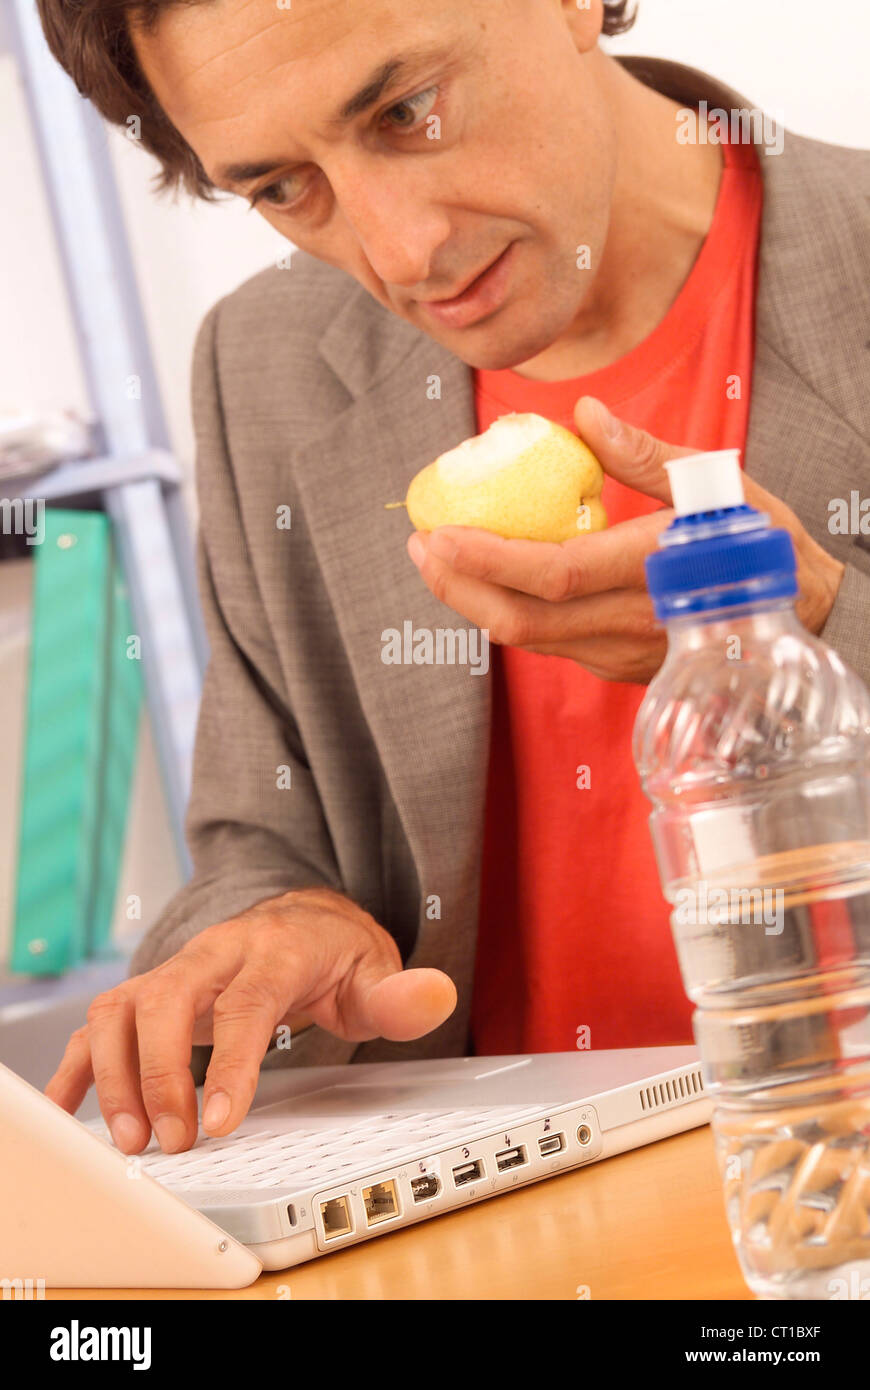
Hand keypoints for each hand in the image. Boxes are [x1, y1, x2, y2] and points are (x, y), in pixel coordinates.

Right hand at [45, 887, 455, 1153]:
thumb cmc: (336, 950)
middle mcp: (216, 952)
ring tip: (129, 1139)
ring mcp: (177, 969)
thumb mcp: (377, 968)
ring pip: (122, 1007)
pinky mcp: (150, 990)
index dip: (230, 1064)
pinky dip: (77, 1065)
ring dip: (115, 1073)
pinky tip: (68, 1109)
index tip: (219, 1122)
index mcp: (275, 949)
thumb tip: (436, 993)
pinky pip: (100, 1023)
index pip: (247, 1004)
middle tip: (173, 1141)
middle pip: (168, 1001)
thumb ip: (401, 995)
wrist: (302, 912)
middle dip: (161, 1074)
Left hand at [408, 397, 845, 683]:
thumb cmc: (758, 537)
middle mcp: (632, 620)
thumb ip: (645, 454)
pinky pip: (549, 643)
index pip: (551, 574)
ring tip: (440, 559)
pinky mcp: (618, 667)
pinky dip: (509, 611)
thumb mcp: (718, 482)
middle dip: (457, 586)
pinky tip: (490, 580)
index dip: (486, 560)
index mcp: (654, 567)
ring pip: (529, 639)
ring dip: (474, 601)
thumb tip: (582, 415)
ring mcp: (622, 653)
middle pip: (521, 620)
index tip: (437, 533)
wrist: (801, 611)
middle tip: (420, 544)